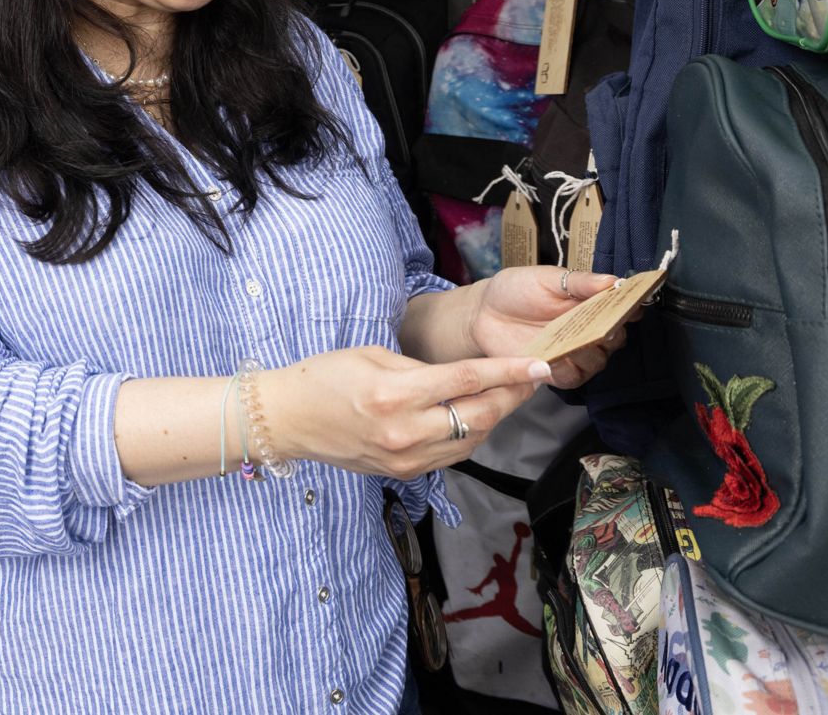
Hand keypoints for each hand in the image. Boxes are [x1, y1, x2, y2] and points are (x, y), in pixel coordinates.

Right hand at [261, 346, 552, 481]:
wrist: (287, 419)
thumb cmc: (323, 377)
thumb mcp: (371, 356)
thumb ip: (418, 368)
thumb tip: (459, 376)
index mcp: (395, 394)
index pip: (467, 380)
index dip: (509, 371)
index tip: (540, 364)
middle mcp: (406, 431)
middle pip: (479, 414)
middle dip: (513, 394)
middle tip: (534, 377)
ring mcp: (406, 458)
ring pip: (472, 439)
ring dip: (496, 416)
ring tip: (511, 395)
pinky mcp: (404, 472)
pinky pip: (452, 454)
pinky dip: (471, 434)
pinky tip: (478, 416)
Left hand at [469, 266, 632, 388]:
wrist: (482, 311)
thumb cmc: (515, 290)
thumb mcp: (546, 278)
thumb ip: (579, 282)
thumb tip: (614, 281)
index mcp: (591, 305)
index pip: (623, 309)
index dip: (631, 307)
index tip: (633, 303)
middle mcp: (588, 331)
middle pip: (615, 338)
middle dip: (612, 332)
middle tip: (605, 324)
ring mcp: (573, 352)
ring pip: (597, 360)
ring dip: (592, 352)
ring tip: (581, 341)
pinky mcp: (555, 370)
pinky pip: (572, 377)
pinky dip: (568, 369)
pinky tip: (559, 358)